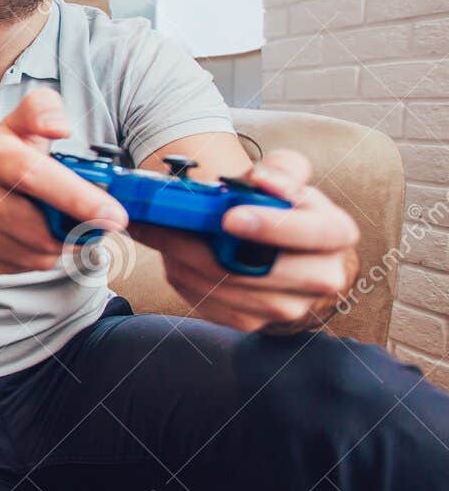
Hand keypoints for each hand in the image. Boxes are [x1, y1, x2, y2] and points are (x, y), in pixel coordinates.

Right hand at [0, 89, 126, 275]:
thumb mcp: (14, 127)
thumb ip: (42, 111)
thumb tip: (61, 126)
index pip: (35, 174)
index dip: (77, 197)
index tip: (114, 215)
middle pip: (40, 227)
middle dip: (75, 232)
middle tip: (98, 226)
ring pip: (35, 253)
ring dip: (56, 246)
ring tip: (52, 227)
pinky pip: (20, 267)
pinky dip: (34, 257)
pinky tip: (27, 240)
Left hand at [135, 150, 359, 333]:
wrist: (273, 247)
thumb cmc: (280, 206)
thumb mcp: (289, 177)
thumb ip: (282, 169)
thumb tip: (262, 178)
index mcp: (336, 235)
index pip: (314, 233)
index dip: (274, 226)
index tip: (230, 217)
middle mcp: (321, 277)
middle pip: (260, 269)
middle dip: (207, 246)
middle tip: (170, 222)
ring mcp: (287, 307)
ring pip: (225, 286)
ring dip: (182, 256)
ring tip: (155, 228)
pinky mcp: (252, 321)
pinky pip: (209, 300)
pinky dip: (181, 274)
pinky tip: (167, 251)